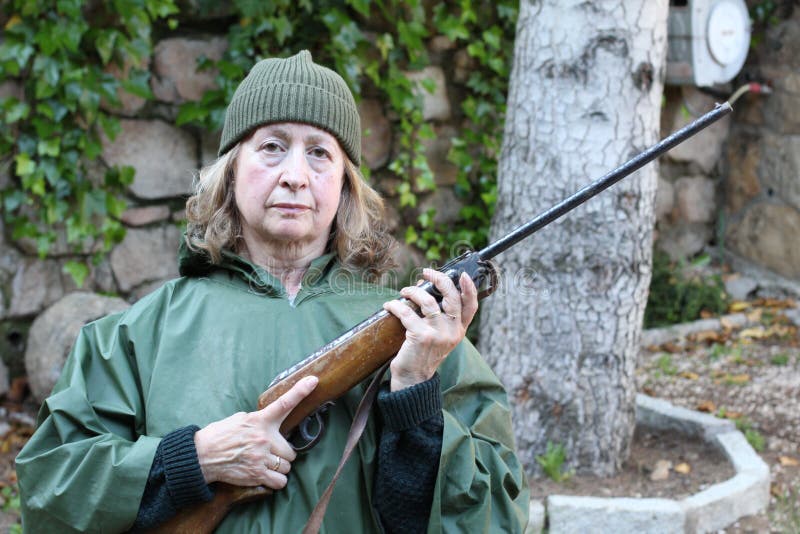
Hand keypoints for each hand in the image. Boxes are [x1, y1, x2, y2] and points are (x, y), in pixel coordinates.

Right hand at [193, 375, 317, 488]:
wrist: (202, 455)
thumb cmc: (220, 435)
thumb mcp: (240, 419)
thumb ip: (259, 420)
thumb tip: (271, 421)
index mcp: (259, 420)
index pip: (284, 403)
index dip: (300, 391)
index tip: (313, 381)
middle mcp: (263, 438)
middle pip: (291, 450)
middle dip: (282, 454)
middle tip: (269, 453)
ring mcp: (261, 457)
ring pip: (286, 466)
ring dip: (279, 467)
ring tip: (265, 463)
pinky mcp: (257, 475)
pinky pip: (280, 482)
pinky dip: (276, 481)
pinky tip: (265, 475)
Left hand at [383, 269, 477, 390]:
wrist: (414, 380)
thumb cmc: (424, 354)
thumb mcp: (439, 337)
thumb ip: (439, 316)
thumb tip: (424, 286)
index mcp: (459, 330)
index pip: (471, 307)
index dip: (469, 288)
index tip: (463, 274)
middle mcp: (452, 331)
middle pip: (451, 297)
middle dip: (438, 279)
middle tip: (426, 272)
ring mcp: (438, 334)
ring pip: (427, 301)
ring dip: (412, 291)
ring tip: (404, 291)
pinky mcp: (421, 336)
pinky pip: (407, 312)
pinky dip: (396, 306)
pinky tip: (389, 305)